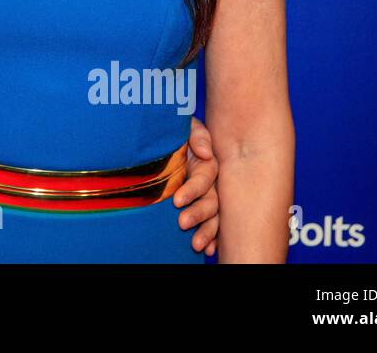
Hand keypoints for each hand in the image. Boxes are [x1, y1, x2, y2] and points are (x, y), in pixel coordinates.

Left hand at [173, 116, 218, 255]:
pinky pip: (212, 225)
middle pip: (211, 201)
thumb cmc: (175, 134)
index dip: (193, 189)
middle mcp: (210, 183)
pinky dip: (212, 239)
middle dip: (199, 214)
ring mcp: (207, 197)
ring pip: (214, 216)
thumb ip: (196, 134)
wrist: (162, 143)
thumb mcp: (185, 127)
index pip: (205, 178)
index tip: (176, 200)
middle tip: (182, 223)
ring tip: (196, 245)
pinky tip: (208, 250)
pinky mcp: (200, 208)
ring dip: (207, 231)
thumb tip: (205, 152)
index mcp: (207, 164)